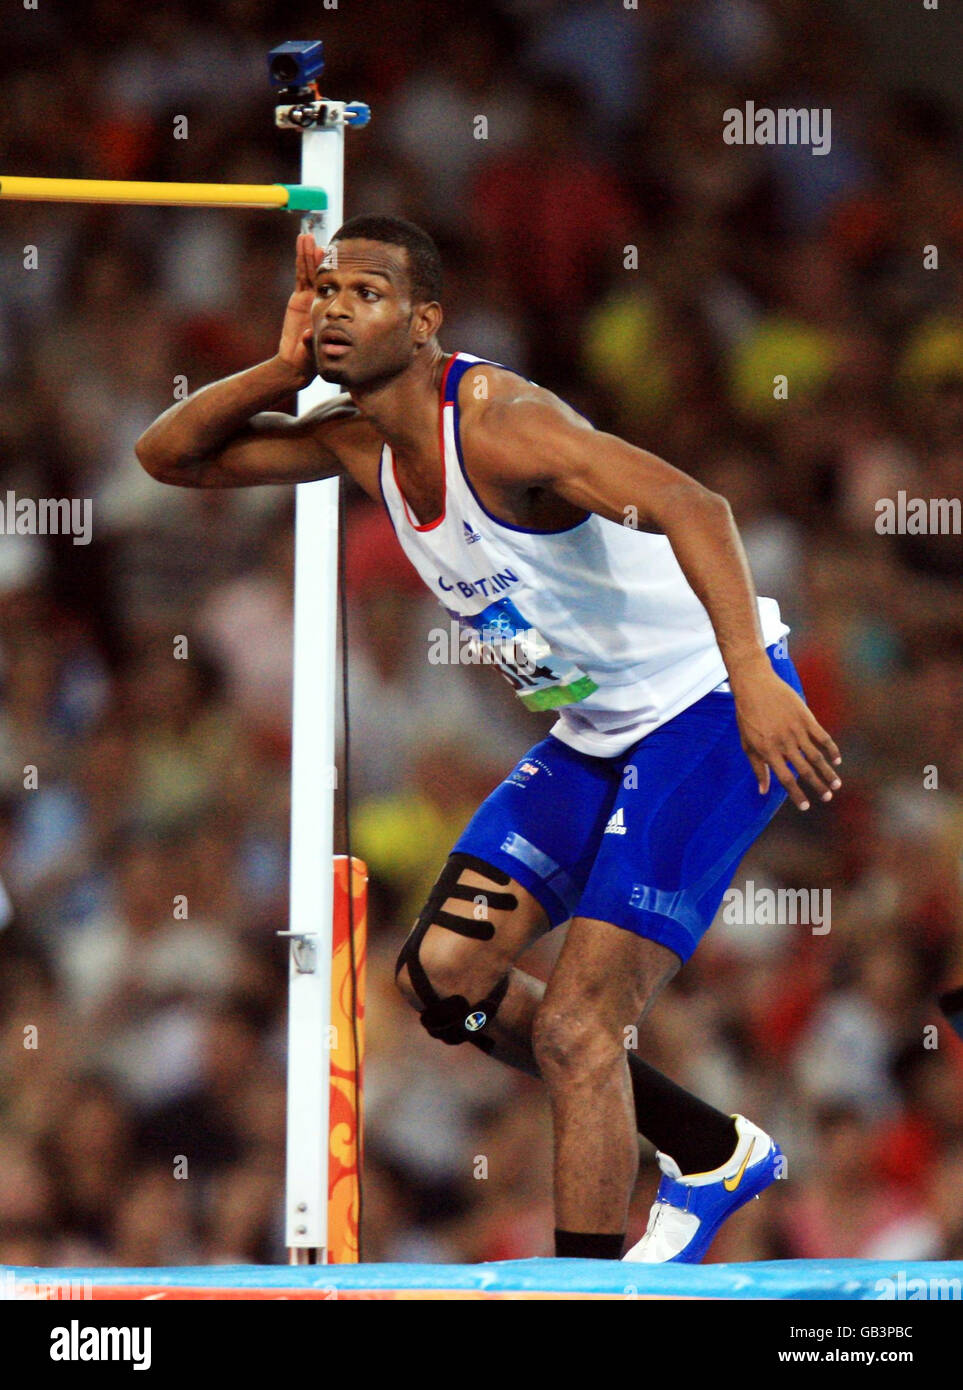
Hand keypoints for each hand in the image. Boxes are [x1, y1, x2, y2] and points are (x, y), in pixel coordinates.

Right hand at [276, 232, 322, 385]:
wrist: (297, 361)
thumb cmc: (310, 357)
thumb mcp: (313, 350)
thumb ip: (309, 341)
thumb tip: (306, 336)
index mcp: (331, 308)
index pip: (334, 284)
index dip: (334, 270)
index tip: (336, 255)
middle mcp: (324, 299)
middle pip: (322, 273)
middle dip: (320, 257)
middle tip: (322, 241)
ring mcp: (311, 296)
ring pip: (310, 270)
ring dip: (308, 252)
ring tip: (307, 236)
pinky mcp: (299, 297)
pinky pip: (300, 274)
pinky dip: (301, 259)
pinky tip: (302, 243)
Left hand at [732, 666, 841, 810]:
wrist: (754, 685)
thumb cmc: (747, 716)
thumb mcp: (747, 743)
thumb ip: (757, 768)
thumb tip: (763, 791)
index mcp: (768, 751)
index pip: (785, 779)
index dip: (797, 795)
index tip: (806, 806)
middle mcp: (784, 743)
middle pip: (805, 770)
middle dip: (818, 787)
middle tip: (828, 798)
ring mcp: (796, 730)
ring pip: (817, 756)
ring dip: (828, 772)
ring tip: (836, 785)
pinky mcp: (806, 717)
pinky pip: (822, 737)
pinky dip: (831, 749)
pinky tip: (837, 760)